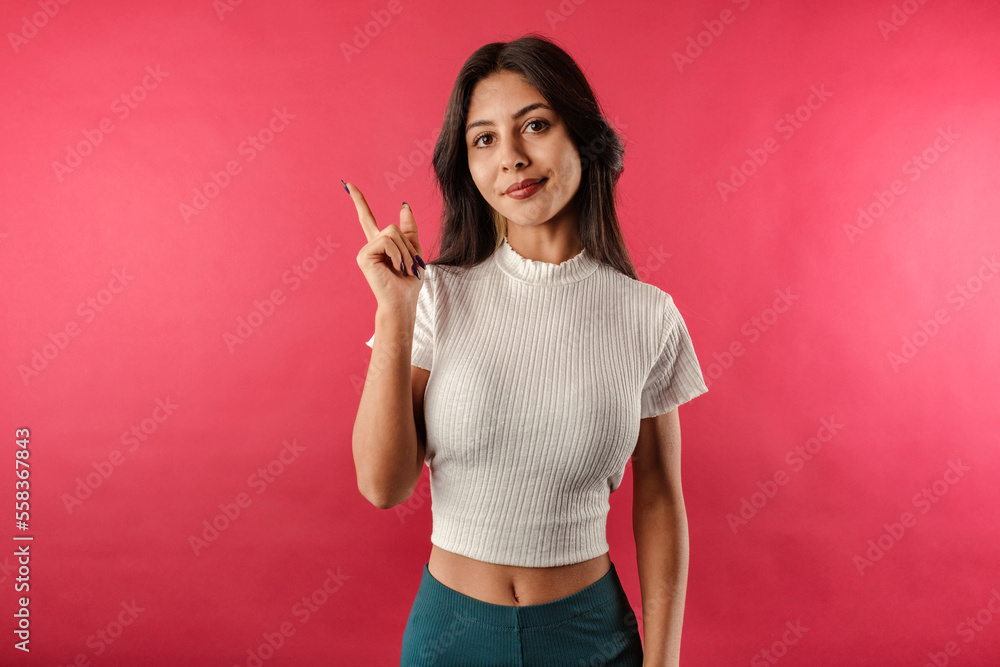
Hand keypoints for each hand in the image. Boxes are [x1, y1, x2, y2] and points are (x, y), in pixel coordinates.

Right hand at [348, 181, 425, 310]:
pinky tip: (395, 268)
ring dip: (405, 252)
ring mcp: (365, 251)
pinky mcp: (363, 256)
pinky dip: (397, 255)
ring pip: (391, 233)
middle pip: (392, 227)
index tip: (348, 184)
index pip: (367, 218)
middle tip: (410, 266)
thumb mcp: (414, 251)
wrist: (403, 301)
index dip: (358, 200)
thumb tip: (404, 205)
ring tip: (403, 269)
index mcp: (380, 244)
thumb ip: (409, 229)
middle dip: (408, 246)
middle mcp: (369, 245)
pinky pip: (387, 242)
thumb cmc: (409, 281)